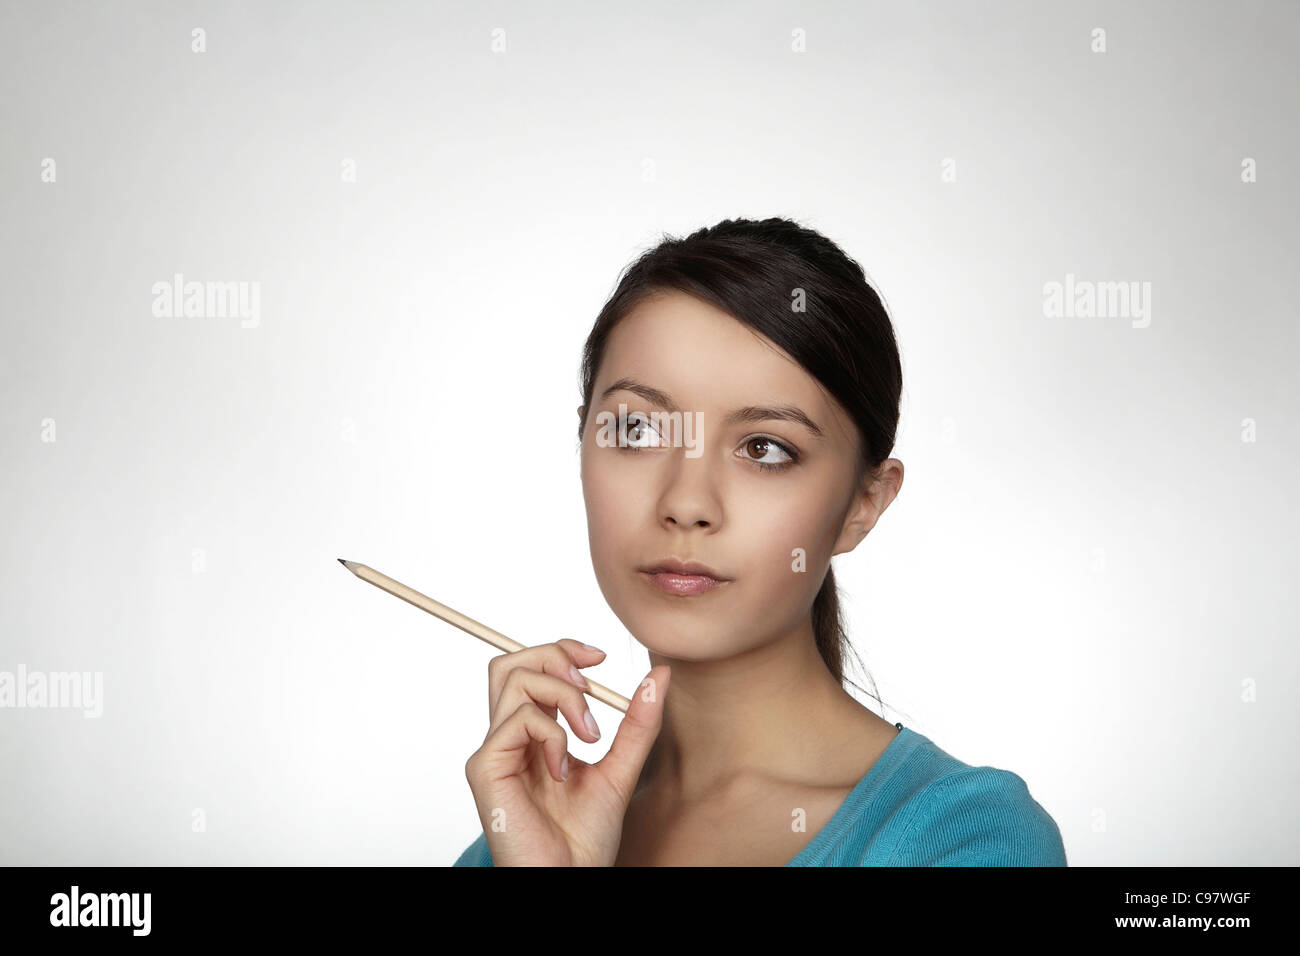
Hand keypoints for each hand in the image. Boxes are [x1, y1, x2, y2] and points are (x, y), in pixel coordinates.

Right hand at [464, 639, 669, 865]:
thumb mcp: (622, 768)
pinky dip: (553, 733)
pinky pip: (518, 720)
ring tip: (589, 736)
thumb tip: (661, 674)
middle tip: (590, 686)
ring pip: (513, 678)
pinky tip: (564, 768)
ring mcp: (494, 751)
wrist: (570, 880)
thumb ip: (638, 723)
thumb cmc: (586, 837)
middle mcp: (508, 738)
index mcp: (533, 735)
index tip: (600, 658)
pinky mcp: (486, 768)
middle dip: (555, 656)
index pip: (531, 667)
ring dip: (563, 695)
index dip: (563, 649)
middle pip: (511, 662)